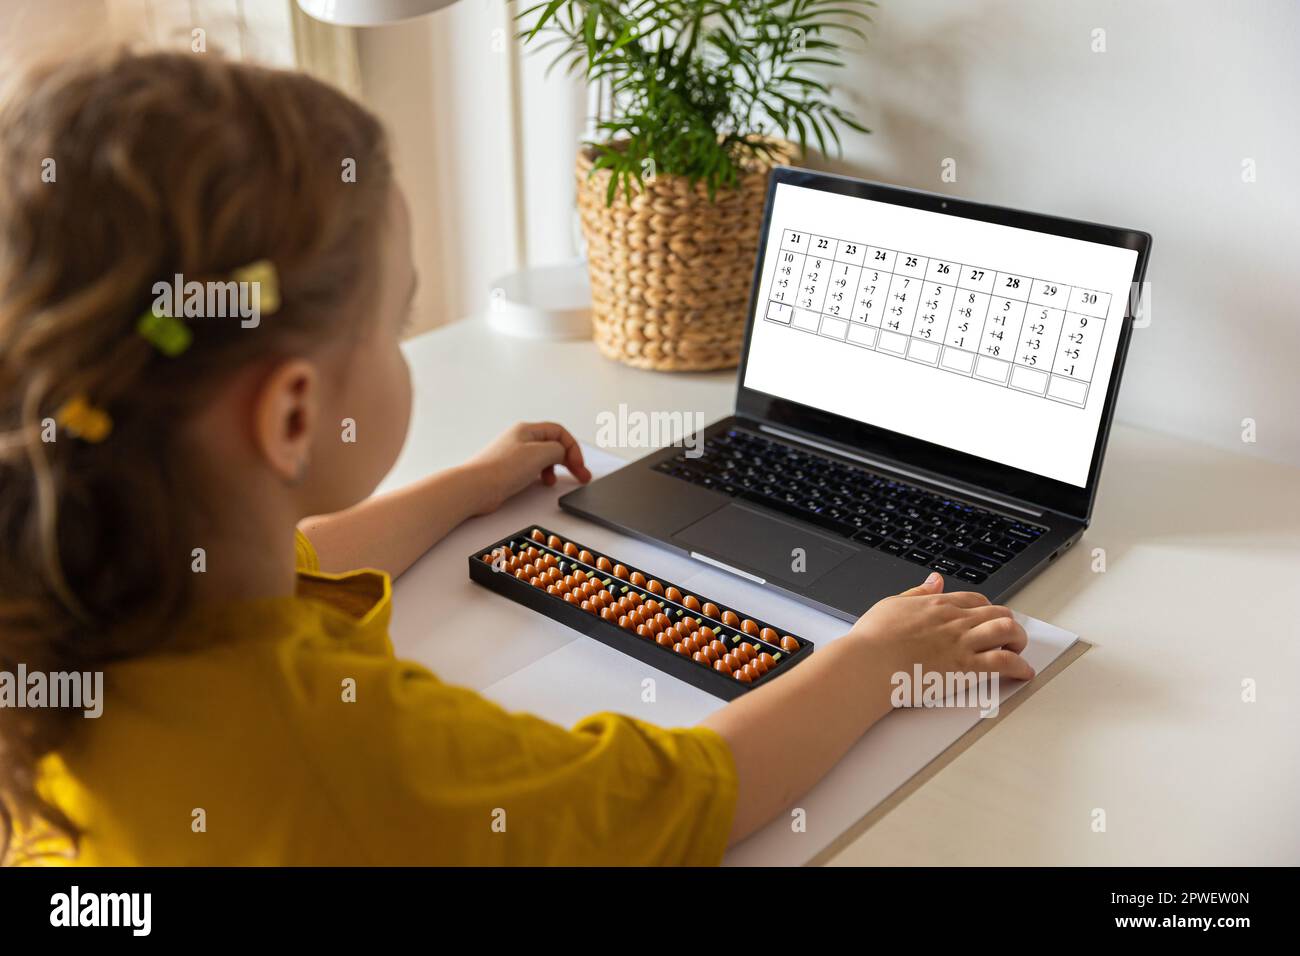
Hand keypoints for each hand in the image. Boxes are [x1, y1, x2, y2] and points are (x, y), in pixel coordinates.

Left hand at [464, 421, 592, 514]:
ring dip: (554, 468)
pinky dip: (541, 475)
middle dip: (569, 460)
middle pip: (553, 445)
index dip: (573, 448)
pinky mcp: (509, 471)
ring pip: (543, 458)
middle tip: (581, 475)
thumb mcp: (540, 454)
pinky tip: (540, 483)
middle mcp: (520, 440)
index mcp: (527, 430)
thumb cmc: (501, 469)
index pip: (559, 432)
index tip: (579, 466)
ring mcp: (514, 455)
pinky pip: (533, 469)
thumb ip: (558, 450)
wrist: (476, 487)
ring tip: (553, 481)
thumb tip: (563, 453)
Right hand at [849, 572, 1033, 683]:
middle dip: (1007, 623)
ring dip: (1019, 639)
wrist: (869, 664)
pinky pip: (1005, 662)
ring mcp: (963, 643)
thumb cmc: (873, 639)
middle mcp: (955, 620)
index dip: (985, 609)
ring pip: (1008, 630)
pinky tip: (1023, 671)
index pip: (975, 600)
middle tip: (1006, 636)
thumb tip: (934, 579)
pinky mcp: (966, 667)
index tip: (985, 619)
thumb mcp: (892, 604)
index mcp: (937, 604)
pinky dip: (1020, 666)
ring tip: (1018, 650)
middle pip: (998, 612)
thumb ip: (918, 592)